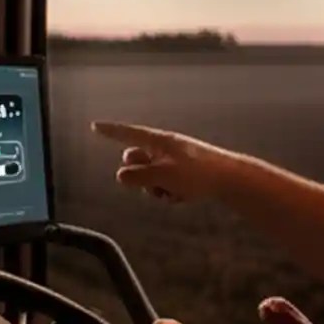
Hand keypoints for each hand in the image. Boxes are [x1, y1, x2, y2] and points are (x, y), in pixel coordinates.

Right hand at [91, 121, 243, 202]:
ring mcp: (173, 161)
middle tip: (157, 183)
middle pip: (135, 160)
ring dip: (155, 189)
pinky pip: (164, 186)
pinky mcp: (183, 174)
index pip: (128, 133)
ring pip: (148, 177)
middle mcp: (164, 148)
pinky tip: (185, 196)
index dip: (110, 131)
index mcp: (159, 140)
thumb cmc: (197, 173)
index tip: (94, 126)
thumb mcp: (162, 175)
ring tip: (175, 193)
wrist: (230, 179)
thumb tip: (120, 176)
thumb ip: (137, 176)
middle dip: (139, 176)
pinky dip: (169, 193)